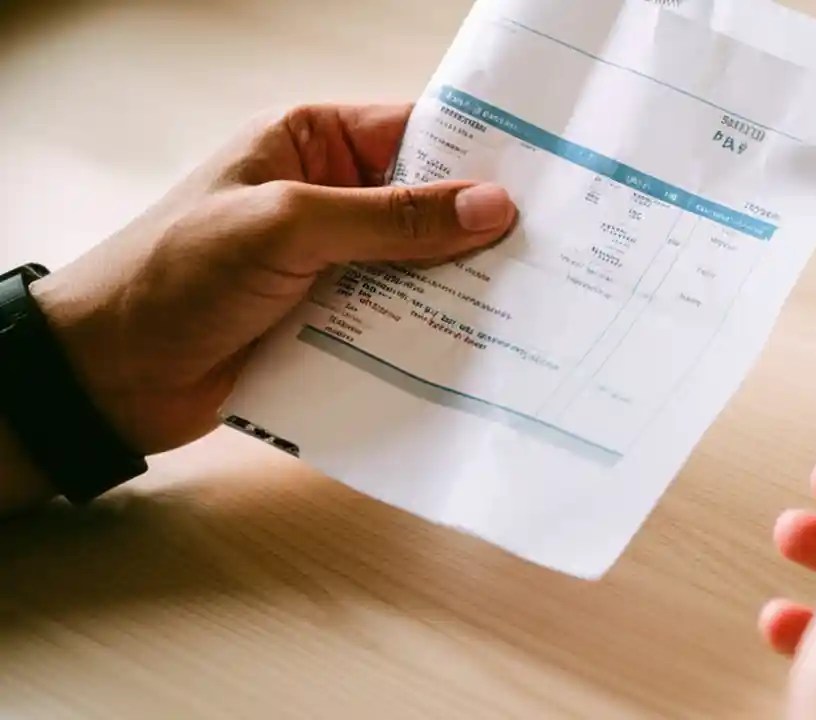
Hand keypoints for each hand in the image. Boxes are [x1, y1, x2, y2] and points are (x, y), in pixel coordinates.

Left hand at [32, 104, 515, 456]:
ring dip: (462, 290)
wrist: (107, 375)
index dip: (481, 154)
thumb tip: (491, 207)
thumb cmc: (177, 273)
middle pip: (427, 207)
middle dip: (483, 230)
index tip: (551, 177)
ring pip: (418, 269)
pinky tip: (483, 349)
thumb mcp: (288, 226)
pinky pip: (396, 320)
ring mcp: (331, 265)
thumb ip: (391, 219)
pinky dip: (432, 334)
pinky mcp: (330, 323)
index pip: (415, 134)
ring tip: (539, 304)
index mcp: (312, 145)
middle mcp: (328, 199)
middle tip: (562, 251)